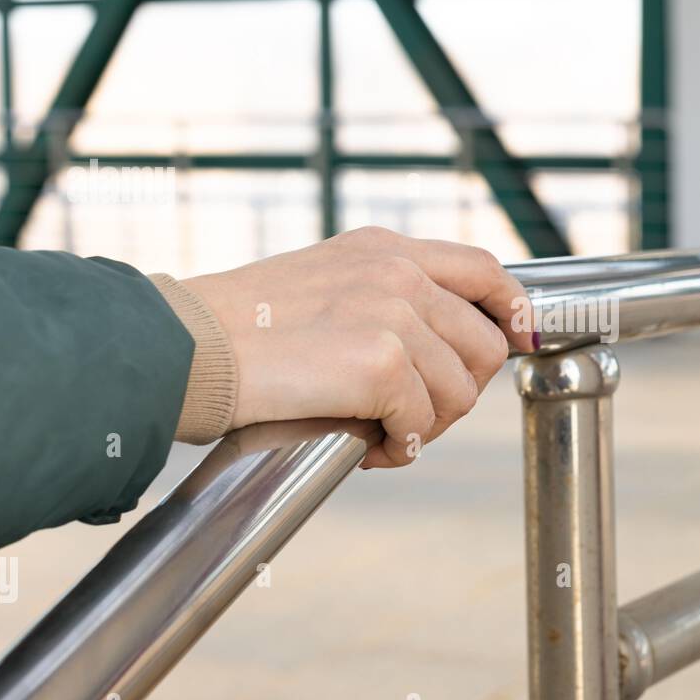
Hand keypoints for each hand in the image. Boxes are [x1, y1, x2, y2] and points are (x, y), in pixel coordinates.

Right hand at [181, 226, 534, 468]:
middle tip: (410, 418)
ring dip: (425, 427)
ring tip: (377, 432)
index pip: (484, 270)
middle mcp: (397, 272)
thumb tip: (438, 352)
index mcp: (384, 249)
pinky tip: (361, 445)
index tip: (516, 343)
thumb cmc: (237, 331)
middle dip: (457, 394)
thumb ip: (382, 300)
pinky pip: (421, 426)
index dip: (511, 313)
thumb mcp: (321, 285)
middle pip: (484, 346)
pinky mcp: (382, 362)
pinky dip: (397, 449)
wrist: (183, 348)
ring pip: (459, 394)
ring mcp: (393, 313)